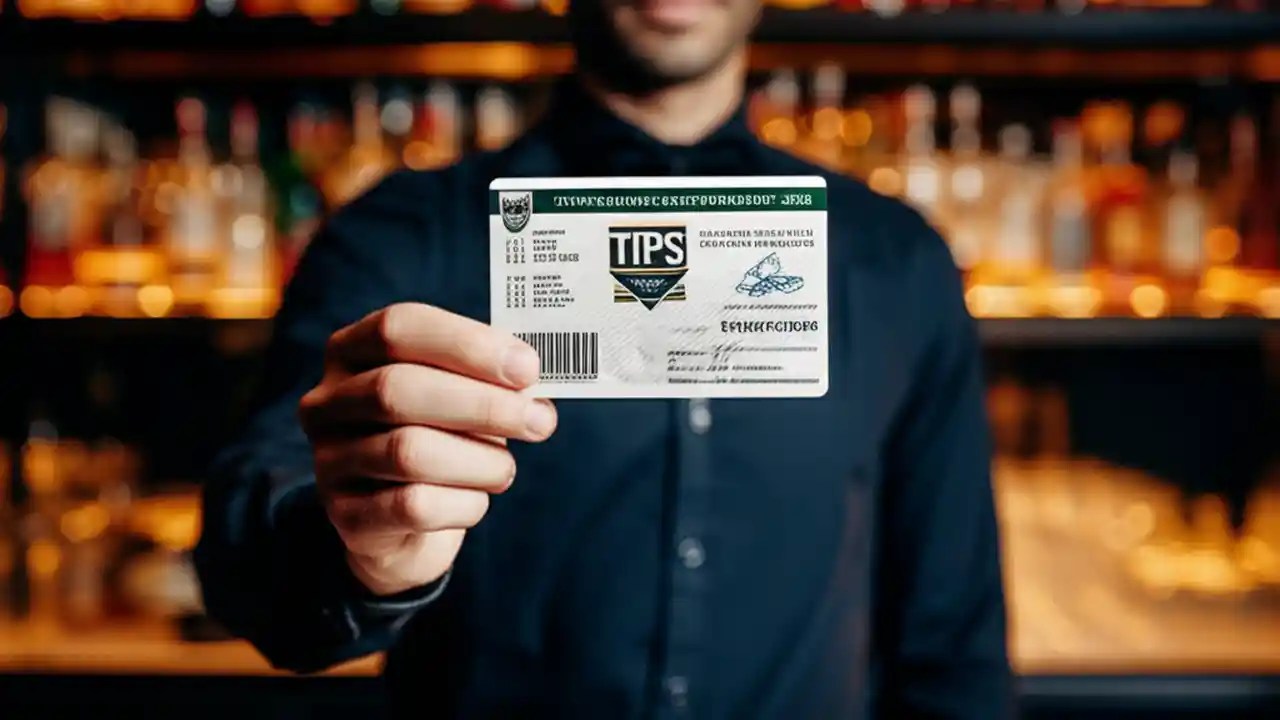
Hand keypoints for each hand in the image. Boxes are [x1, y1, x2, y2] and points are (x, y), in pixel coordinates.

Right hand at [299, 303, 554, 595]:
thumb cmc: (442, 437)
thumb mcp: (460, 395)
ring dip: (479, 460)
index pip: (398, 328)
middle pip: (397, 389)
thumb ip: (489, 378)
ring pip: (407, 452)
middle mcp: (327, 401)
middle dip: (482, 404)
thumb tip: (530, 378)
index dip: (466, 344)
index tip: (527, 368)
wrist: (403, 523)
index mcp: (351, 350)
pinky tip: (477, 499)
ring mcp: (329, 460)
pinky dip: (463, 503)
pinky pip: (413, 507)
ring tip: (506, 468)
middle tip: (541, 421)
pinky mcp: (346, 516)